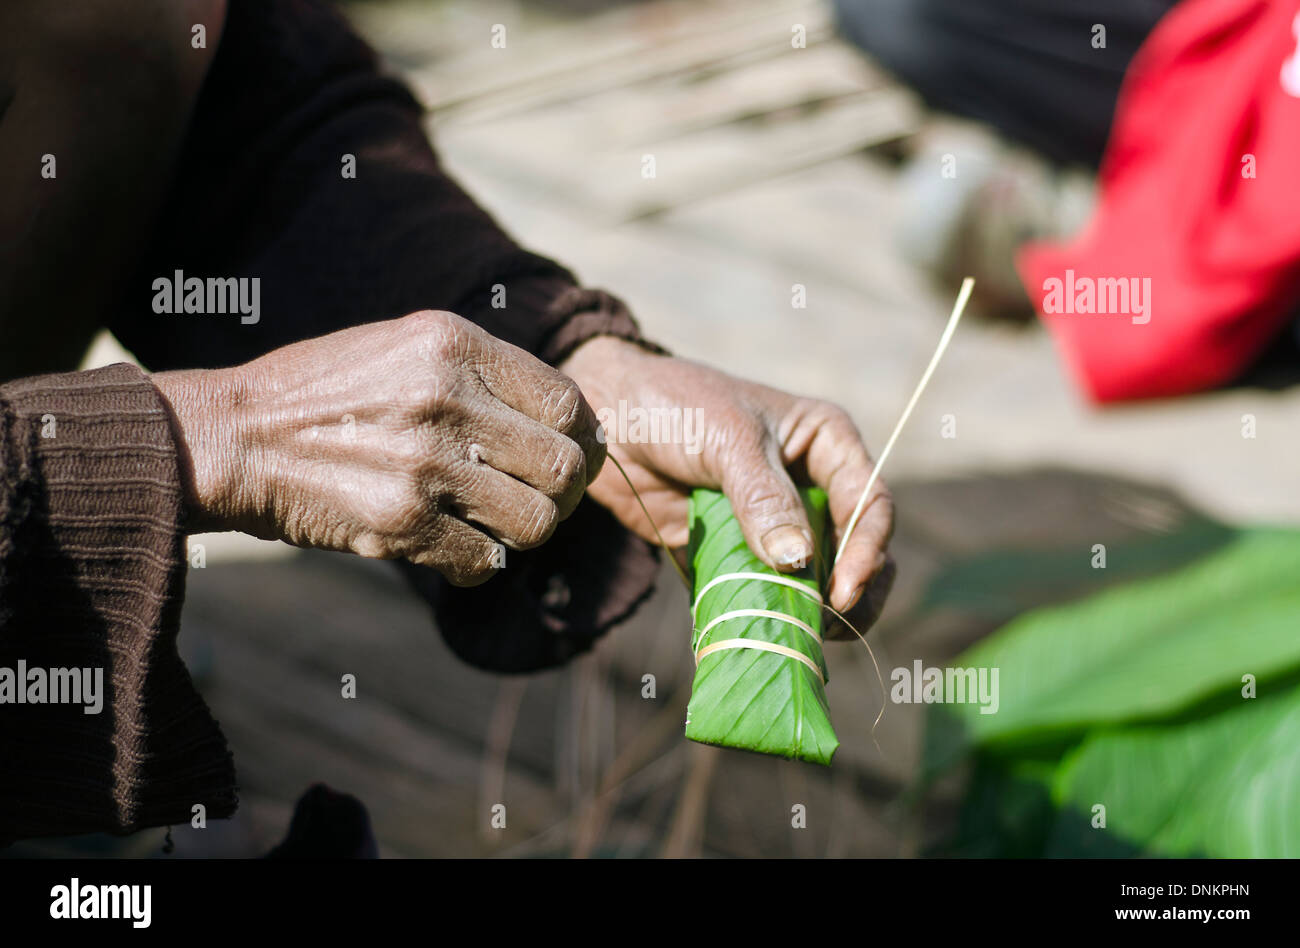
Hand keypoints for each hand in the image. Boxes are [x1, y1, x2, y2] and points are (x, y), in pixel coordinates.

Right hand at [152, 310, 603, 585]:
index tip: (570, 457)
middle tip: (537, 498)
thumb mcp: (403, 346)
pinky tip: (452, 548)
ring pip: (536, 522)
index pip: (568, 402)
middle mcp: (447, 399)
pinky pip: (483, 562)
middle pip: (564, 467)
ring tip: (492, 523)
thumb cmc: (323, 392)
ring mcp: (426, 464)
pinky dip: (476, 565)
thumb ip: (482, 373)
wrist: (232, 438)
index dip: (581, 439)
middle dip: (562, 492)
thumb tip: (569, 421)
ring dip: (522, 532)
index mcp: (453, 344)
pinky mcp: (401, 523)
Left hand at [560, 336, 893, 633]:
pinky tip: (763, 633)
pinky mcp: (741, 552)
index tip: (845, 589)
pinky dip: (769, 613)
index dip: (867, 548)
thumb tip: (799, 561)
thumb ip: (763, 497)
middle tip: (831, 625)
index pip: (870, 501)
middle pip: (855, 547)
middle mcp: (812, 484)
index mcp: (826, 443)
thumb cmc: (675, 405)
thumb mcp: (726, 440)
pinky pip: (766, 590)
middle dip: (851, 589)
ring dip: (814, 609)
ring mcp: (778, 523)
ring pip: (816, 577)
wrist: (608, 418)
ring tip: (801, 634)